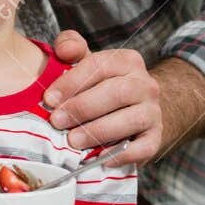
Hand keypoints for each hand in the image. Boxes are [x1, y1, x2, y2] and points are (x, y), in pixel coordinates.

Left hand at [42, 30, 163, 165]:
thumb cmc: (101, 85)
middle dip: (82, 107)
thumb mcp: (86, 62)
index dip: (72, 82)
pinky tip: (100, 158)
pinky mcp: (155, 137)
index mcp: (127, 61)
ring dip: (98, 131)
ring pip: (130, 119)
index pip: (99, 66)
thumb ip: (71, 47)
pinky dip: (122, 154)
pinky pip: (143, 147)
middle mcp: (145, 84)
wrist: (135, 109)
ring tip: (73, 140)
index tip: (49, 99)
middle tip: (57, 121)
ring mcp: (153, 111)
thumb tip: (64, 50)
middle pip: (115, 92)